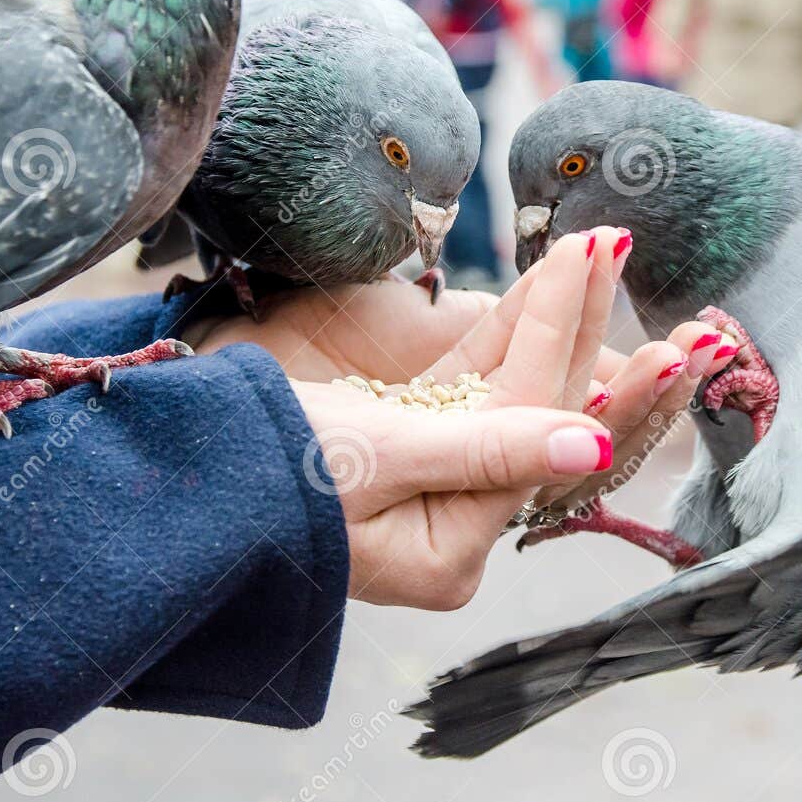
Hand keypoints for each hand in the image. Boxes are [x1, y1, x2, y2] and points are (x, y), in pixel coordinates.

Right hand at [201, 230, 624, 608]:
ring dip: (556, 319)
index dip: (563, 337)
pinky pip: (476, 377)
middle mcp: (453, 524)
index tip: (593, 258)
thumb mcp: (370, 456)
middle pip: (542, 415)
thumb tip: (593, 445)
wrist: (165, 462)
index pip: (528, 427)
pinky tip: (548, 279)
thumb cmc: (247, 469)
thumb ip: (486, 449)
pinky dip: (508, 326)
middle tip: (636, 257)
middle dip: (588, 332)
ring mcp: (435, 479)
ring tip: (602, 250)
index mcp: (446, 552)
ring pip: (515, 388)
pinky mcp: (411, 438)